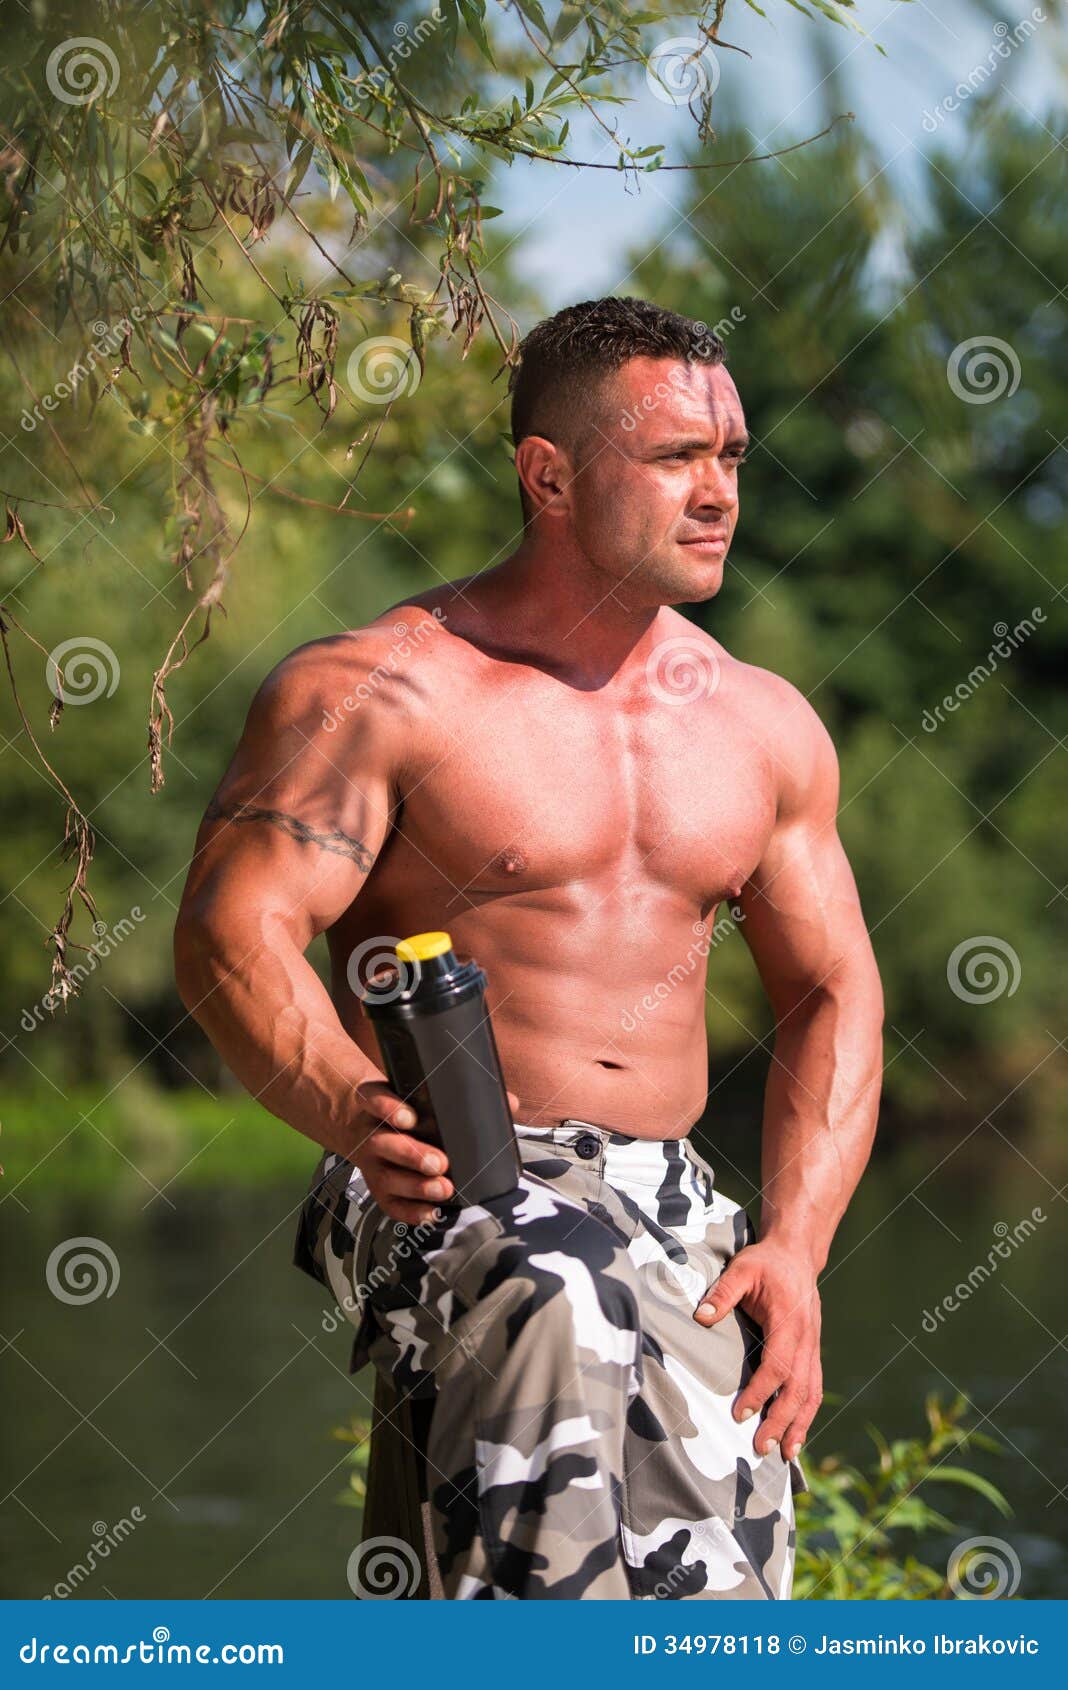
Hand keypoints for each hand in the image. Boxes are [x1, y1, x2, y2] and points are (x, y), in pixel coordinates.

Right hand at [351, 1078, 518, 1225]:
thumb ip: (456, 1095)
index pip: (375, 1100)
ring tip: (443, 1189)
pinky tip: (432, 1213)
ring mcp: (370, 1162)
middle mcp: (369, 1132)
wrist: (356, 1118)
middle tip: (439, 1163)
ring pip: (385, 1177)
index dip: (389, 1109)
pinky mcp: (375, 1186)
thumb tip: (508, 1103)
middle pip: (383, 1144)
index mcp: (375, 1101)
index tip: (411, 1118)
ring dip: (415, 1187)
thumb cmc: (401, 1104)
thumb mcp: (415, 1091)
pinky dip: (409, 1211)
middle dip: (411, 1155)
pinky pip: (388, 1203)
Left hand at [694, 1239, 821, 1461]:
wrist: (796, 1253)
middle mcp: (806, 1339)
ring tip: (786, 1455)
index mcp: (789, 1322)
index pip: (777, 1366)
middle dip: (781, 1421)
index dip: (759, 1393)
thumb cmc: (766, 1262)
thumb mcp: (742, 1268)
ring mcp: (812, 1346)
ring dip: (800, 1425)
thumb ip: (723, 1292)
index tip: (739, 1415)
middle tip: (760, 1448)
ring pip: (811, 1393)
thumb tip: (701, 1316)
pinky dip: (807, 1413)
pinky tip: (797, 1433)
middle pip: (797, 1389)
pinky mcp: (812, 1351)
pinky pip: (814, 1387)